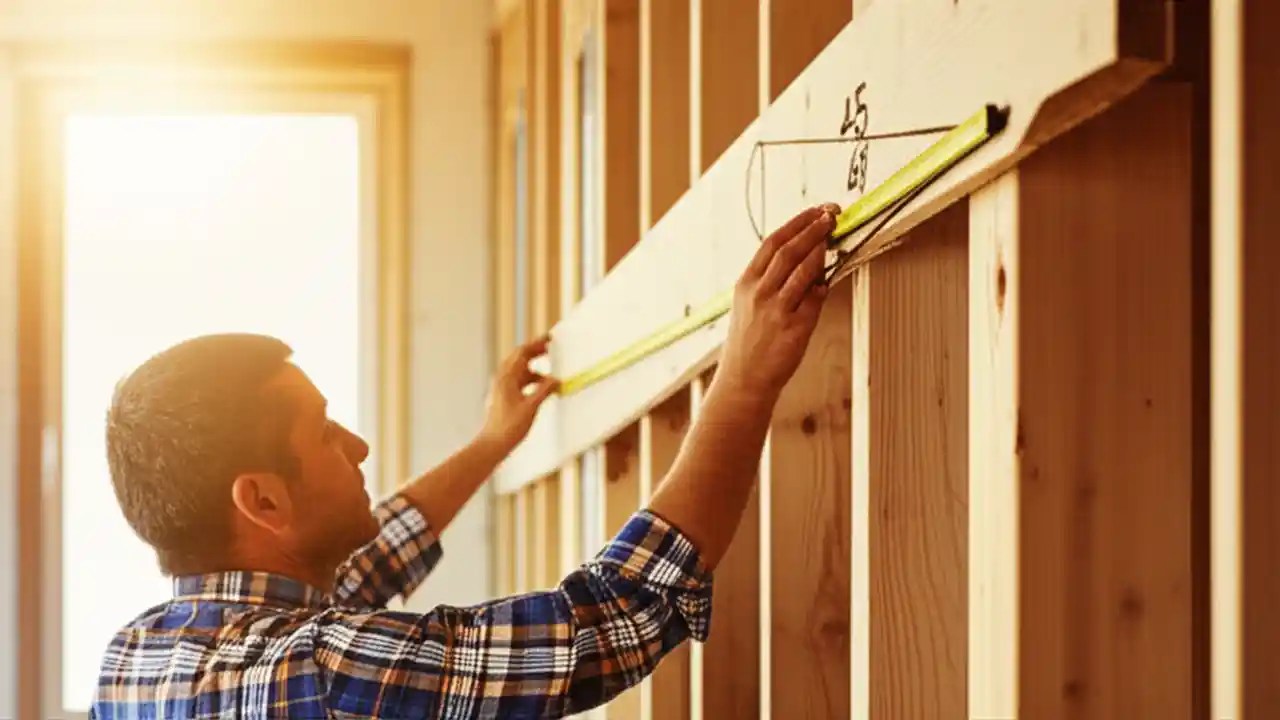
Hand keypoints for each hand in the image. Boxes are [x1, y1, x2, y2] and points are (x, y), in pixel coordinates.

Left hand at [481, 335, 559, 451]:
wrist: (493, 443)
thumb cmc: (509, 427)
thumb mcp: (531, 407)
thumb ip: (544, 390)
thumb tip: (555, 379)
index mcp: (507, 378)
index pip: (522, 353)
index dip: (536, 344)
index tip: (549, 338)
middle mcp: (503, 379)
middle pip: (519, 358)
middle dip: (535, 352)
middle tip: (549, 348)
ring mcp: (503, 388)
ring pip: (520, 371)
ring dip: (534, 368)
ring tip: (549, 372)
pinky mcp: (505, 396)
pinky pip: (520, 381)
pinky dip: (531, 380)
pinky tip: (541, 387)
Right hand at [717, 203, 838, 398]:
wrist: (743, 379)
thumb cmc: (748, 342)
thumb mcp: (748, 305)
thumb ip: (771, 281)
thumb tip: (804, 257)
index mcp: (746, 283)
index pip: (773, 242)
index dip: (797, 223)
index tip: (816, 210)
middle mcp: (759, 293)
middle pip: (789, 250)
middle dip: (813, 228)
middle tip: (832, 215)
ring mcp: (776, 310)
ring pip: (803, 271)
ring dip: (821, 251)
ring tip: (834, 238)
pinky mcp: (793, 328)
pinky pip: (814, 300)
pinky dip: (822, 287)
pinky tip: (826, 282)